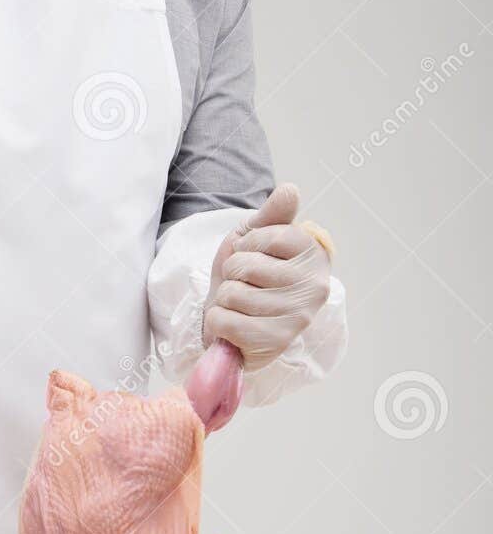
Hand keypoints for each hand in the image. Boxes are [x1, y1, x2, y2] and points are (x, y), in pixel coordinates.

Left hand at [202, 183, 333, 372]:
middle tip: (245, 285)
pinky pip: (225, 321)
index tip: (253, 256)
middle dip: (233, 274)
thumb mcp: (253, 240)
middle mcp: (314, 287)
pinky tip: (234, 327)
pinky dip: (218, 322)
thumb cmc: (247, 278)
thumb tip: (291, 190)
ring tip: (240, 306)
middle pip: (245, 266)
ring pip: (233, 294)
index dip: (247, 245)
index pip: (266, 236)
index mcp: (314, 254)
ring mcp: (298, 317)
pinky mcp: (275, 343)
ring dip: (225, 300)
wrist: (234, 323)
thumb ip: (271, 215)